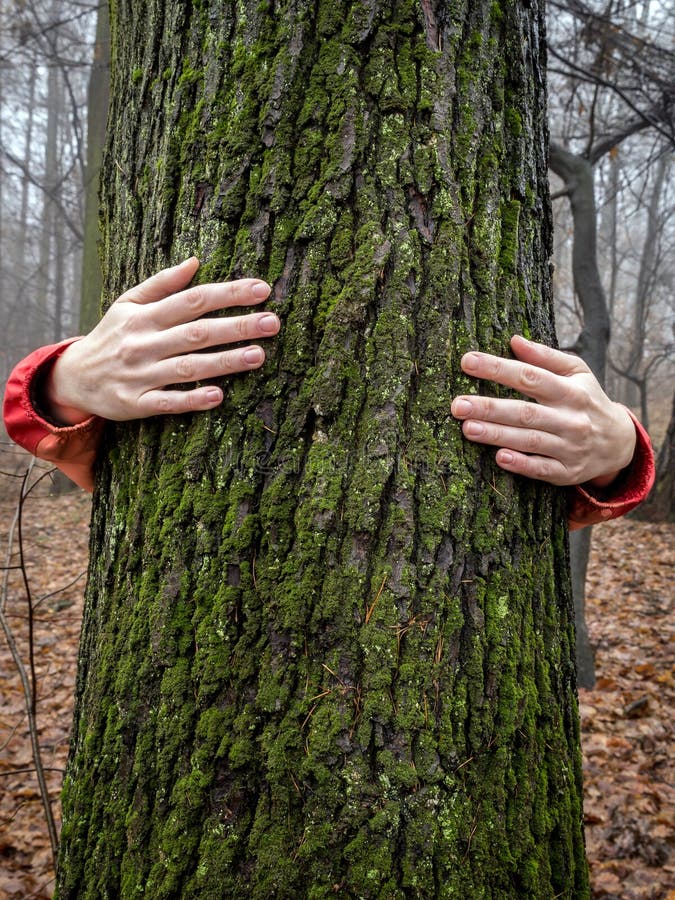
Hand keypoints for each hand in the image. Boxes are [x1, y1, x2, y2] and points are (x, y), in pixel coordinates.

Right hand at [45, 257, 279, 423]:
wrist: (74, 377)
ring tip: (258, 355)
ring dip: (224, 362)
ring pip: (188, 367)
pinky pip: (168, 401)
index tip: (262, 289)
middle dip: (237, 326)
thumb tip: (196, 261)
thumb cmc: (112, 336)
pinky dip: (192, 399)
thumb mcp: (128, 303)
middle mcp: (144, 343)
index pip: (193, 299)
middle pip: (197, 332)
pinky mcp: (136, 403)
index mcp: (145, 315)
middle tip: (273, 322)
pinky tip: (218, 396)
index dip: (228, 293)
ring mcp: (141, 374)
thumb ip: (162, 284)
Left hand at [450, 335, 636, 487]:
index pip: (529, 377)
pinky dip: (521, 464)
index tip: (467, 362)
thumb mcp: (577, 373)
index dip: (498, 368)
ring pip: (529, 441)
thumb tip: (514, 340)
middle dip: (490, 407)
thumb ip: (545, 357)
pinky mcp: (566, 472)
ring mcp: (569, 447)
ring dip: (497, 435)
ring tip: (467, 428)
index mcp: (570, 391)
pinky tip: (499, 458)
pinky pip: (542, 469)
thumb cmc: (587, 400)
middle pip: (525, 412)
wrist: (619, 442)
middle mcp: (570, 419)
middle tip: (458, 404)